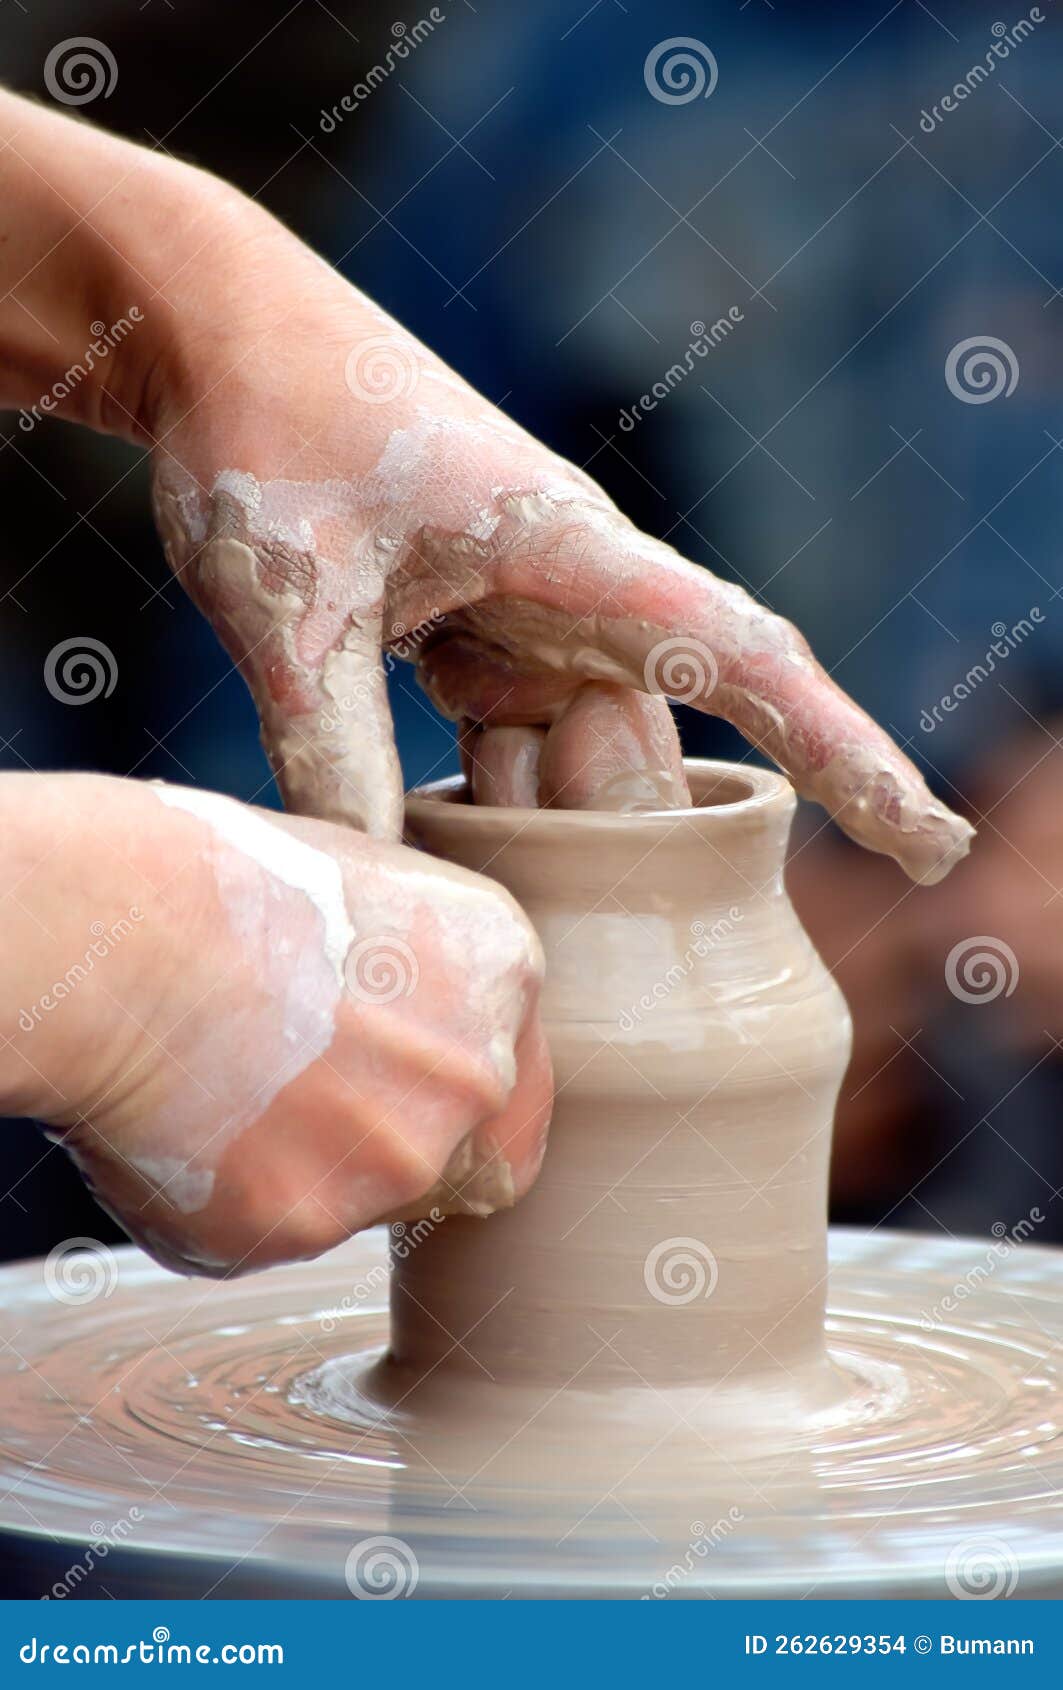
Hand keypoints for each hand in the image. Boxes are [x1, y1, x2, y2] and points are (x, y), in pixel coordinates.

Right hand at [0, 775, 548, 1275]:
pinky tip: (181, 1125)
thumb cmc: (218, 879)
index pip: (514, 1091)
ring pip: (362, 1203)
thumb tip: (406, 1019)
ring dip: (303, 1169)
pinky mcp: (305, 1226)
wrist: (119, 936)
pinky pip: (274, 1229)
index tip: (388, 1092)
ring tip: (219, 1088)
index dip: (451, 1105)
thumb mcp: (360, 883)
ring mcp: (397, 1161)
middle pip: (455, 1161)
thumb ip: (419, 971)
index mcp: (503, 972)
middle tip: (292, 1094)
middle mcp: (477, 1077)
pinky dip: (229, 1198)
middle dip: (384, 1145)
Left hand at [141, 170, 971, 876]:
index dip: (841, 750)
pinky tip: (421, 807)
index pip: (742, 655)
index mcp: (569, 548)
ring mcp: (526, 613)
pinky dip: (479, 786)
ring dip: (525, 805)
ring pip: (579, 748)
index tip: (925, 835)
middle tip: (641, 863)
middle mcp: (573, 585)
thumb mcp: (283, 597)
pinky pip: (512, 734)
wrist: (211, 336)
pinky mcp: (473, 631)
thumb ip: (331, 747)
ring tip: (429, 785)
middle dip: (677, 809)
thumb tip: (381, 891)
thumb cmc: (265, 424)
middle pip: (675, 724)